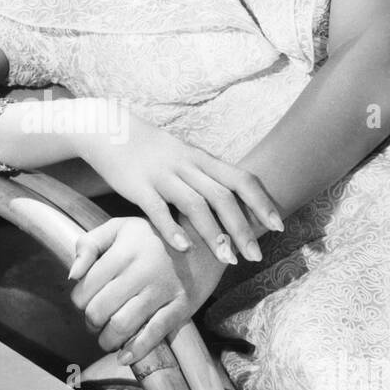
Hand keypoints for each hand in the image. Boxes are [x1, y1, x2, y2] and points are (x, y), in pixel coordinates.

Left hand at [67, 215, 226, 364]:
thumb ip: (89, 245)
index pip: (85, 289)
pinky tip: (125, 356)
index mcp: (122, 252)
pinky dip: (136, 349)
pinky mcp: (181, 306)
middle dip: (91, 324)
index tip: (85, 303)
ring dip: (108, 340)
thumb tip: (72, 275)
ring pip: (122, 325)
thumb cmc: (153, 235)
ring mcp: (162, 290)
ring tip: (108, 338)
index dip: (79, 302)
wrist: (204, 239)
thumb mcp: (119, 227)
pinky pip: (154, 333)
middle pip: (100, 311)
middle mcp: (140, 271)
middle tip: (95, 323)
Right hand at [76, 101, 281, 263]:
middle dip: (242, 228)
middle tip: (256, 256)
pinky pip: (157, 209)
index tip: (279, 227)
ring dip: (213, 234)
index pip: (241, 179)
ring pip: (195, 204)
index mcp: (203, 158)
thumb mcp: (186, 156)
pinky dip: (172, 229)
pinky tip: (184, 248)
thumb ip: (208, 176)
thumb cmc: (153, 150)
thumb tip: (238, 201)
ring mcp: (162, 175)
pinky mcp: (137, 186)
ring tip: (227, 260)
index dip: (262, 202)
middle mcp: (187, 165)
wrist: (110, 130)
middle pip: (222, 196)